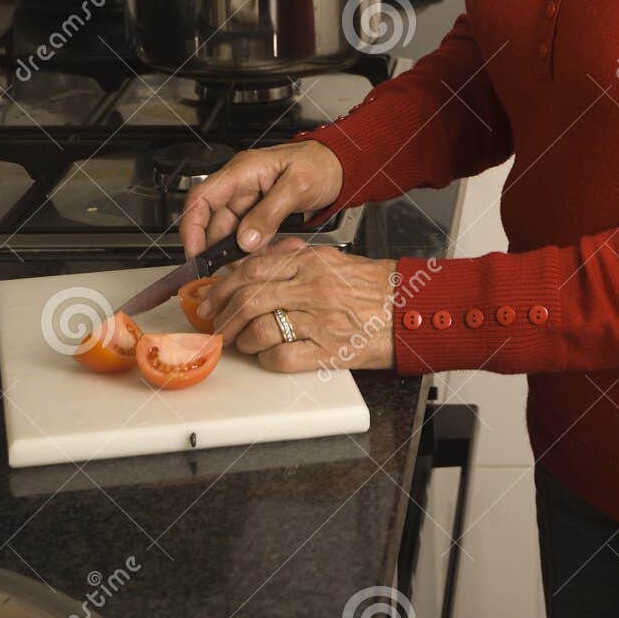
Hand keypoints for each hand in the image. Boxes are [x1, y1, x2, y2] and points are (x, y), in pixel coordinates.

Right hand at [179, 140, 343, 257]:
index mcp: (242, 171)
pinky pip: (249, 237)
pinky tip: (271, 255)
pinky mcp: (260, 214)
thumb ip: (269, 213)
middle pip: (215, 223)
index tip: (195, 254)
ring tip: (261, 263)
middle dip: (222, 249)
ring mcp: (249, 201)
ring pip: (232, 235)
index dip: (191, 228)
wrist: (341, 166)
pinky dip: (257, 250)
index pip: (200, 199)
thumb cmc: (321, 164)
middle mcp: (240, 186)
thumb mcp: (297, 186)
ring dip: (242, 253)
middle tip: (235, 271)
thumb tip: (245, 241)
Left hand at [197, 238, 398, 371]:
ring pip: (259, 329)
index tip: (210, 298)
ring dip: (242, 340)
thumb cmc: (372, 287)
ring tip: (243, 343)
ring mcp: (320, 320)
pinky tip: (267, 356)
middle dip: (223, 316)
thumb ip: (293, 258)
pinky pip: (280, 357)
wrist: (408, 309)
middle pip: (249, 299)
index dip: (222, 286)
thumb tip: (252, 263)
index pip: (252, 269)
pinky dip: (265, 359)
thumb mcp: (332, 259)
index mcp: (311, 261)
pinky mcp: (327, 350)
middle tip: (216, 325)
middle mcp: (313, 287)